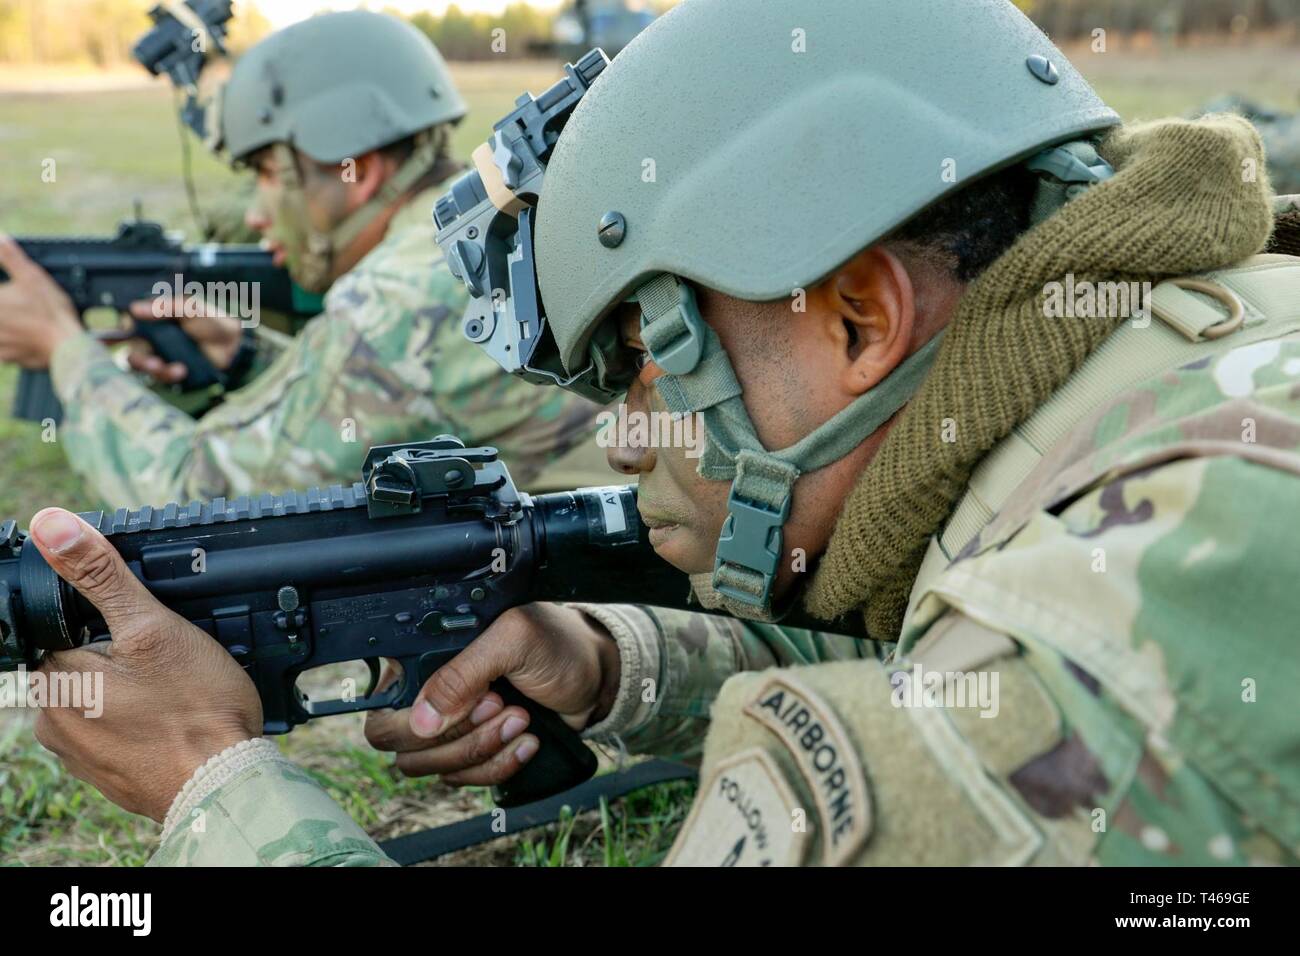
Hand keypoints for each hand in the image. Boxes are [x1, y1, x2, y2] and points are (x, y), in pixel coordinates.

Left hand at [0, 235, 82, 368]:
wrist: (66, 345)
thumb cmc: (50, 311)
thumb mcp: (33, 276)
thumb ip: (10, 257)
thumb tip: (1, 239)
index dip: (3, 292)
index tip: (8, 295)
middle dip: (5, 308)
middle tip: (17, 307)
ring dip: (3, 329)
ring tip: (17, 322)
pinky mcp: (7, 357)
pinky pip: (2, 352)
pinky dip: (7, 346)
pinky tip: (19, 340)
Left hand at [29, 508, 261, 821]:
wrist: (224, 785)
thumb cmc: (194, 710)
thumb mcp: (153, 627)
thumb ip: (101, 575)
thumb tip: (52, 526)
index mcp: (54, 679)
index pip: (66, 628)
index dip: (110, 619)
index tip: (149, 629)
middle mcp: (54, 722)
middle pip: (87, 663)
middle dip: (126, 656)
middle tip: (173, 661)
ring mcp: (81, 755)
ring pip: (105, 699)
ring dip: (136, 691)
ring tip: (181, 691)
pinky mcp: (109, 776)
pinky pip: (121, 733)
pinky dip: (146, 723)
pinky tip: (179, 720)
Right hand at [124, 297, 243, 383]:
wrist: (235, 346)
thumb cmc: (213, 322)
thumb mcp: (190, 308)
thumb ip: (165, 307)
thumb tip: (134, 309)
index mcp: (155, 320)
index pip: (127, 327)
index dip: (114, 334)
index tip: (105, 340)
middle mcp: (155, 340)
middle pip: (132, 351)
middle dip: (137, 358)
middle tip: (149, 361)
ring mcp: (164, 357)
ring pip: (144, 366)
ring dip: (150, 368)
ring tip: (164, 367)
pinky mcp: (174, 372)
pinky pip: (162, 377)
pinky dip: (169, 375)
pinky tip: (182, 370)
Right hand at [364, 604, 619, 786]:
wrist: (595, 677)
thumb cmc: (556, 644)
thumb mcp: (513, 641)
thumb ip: (462, 675)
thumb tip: (421, 723)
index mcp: (425, 659)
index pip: (386, 707)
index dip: (420, 719)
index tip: (475, 702)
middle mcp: (430, 695)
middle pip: (405, 747)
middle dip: (459, 737)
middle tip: (501, 707)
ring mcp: (450, 728)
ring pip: (435, 768)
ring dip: (483, 750)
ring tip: (522, 719)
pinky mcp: (473, 752)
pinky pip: (465, 780)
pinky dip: (498, 766)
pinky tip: (526, 742)